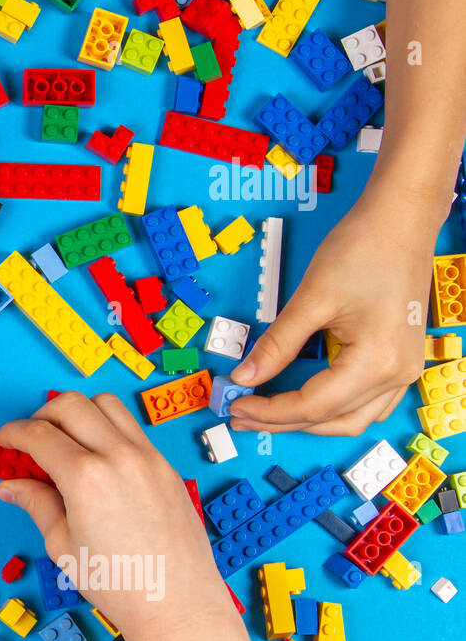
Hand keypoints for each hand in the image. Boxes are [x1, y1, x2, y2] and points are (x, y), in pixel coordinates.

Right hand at [0, 392, 231, 640]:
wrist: (177, 604)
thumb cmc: (118, 584)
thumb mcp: (63, 545)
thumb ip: (36, 504)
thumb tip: (10, 486)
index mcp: (85, 477)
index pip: (39, 434)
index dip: (13, 432)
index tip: (3, 440)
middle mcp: (118, 456)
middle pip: (70, 405)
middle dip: (42, 414)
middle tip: (30, 438)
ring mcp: (147, 457)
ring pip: (105, 403)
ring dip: (78, 411)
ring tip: (65, 438)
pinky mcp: (165, 466)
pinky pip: (131, 427)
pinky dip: (106, 426)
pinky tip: (97, 454)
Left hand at [228, 191, 435, 435]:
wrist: (401, 220)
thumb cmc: (364, 249)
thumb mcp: (311, 299)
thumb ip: (276, 344)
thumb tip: (244, 375)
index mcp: (377, 362)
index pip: (312, 405)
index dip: (269, 411)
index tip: (236, 404)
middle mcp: (397, 374)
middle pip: (330, 418)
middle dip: (282, 420)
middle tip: (240, 413)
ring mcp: (404, 370)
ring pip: (350, 418)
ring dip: (308, 420)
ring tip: (265, 412)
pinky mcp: (400, 360)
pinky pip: (366, 402)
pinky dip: (332, 409)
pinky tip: (303, 401)